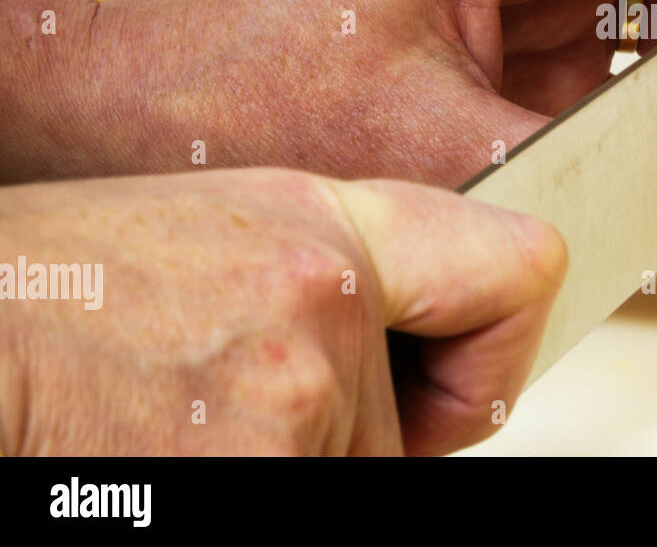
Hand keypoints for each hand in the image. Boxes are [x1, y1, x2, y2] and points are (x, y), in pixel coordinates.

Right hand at [0, 167, 564, 454]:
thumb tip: (417, 350)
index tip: (456, 369)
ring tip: (176, 414)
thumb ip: (340, 279)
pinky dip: (246, 490)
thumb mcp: (231, 234)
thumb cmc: (69, 294)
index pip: (521, 266)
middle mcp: (326, 300)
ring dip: (287, 464)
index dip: (500, 339)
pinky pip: (303, 503)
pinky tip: (162, 451)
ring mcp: (296, 399)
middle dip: (350, 434)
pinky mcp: (259, 481)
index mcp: (329, 220)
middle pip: (411, 425)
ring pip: (351, 475)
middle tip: (232, 394)